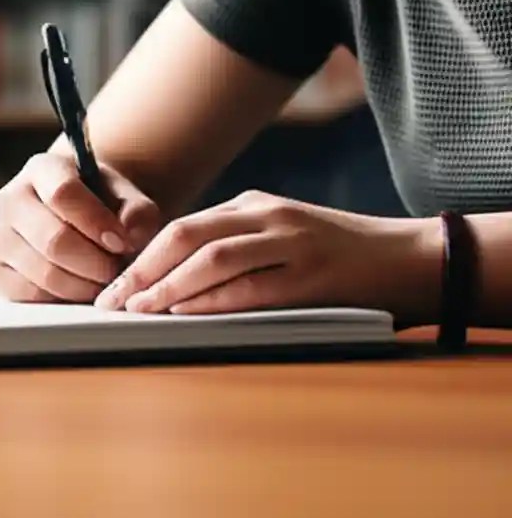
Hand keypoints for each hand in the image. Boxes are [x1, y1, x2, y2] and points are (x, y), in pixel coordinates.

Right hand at [0, 152, 162, 301]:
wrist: (71, 215)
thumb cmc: (102, 204)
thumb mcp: (126, 198)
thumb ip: (137, 214)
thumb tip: (130, 241)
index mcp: (42, 169)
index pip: (64, 194)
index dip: (97, 223)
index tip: (122, 244)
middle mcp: (10, 198)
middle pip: (53, 240)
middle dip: (95, 264)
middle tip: (117, 272)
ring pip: (44, 273)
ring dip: (83, 286)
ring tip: (103, 281)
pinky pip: (30, 294)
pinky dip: (61, 298)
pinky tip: (78, 287)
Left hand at [94, 190, 441, 323]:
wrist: (408, 258)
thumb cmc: (334, 258)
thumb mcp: (276, 238)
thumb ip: (231, 249)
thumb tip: (169, 281)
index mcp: (251, 206)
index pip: (180, 227)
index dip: (140, 257)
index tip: (112, 285)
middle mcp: (266, 217)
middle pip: (185, 235)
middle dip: (141, 269)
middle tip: (111, 300)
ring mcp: (289, 242)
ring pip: (212, 257)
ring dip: (167, 285)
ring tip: (137, 308)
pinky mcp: (310, 274)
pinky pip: (250, 286)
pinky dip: (213, 299)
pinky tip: (184, 311)